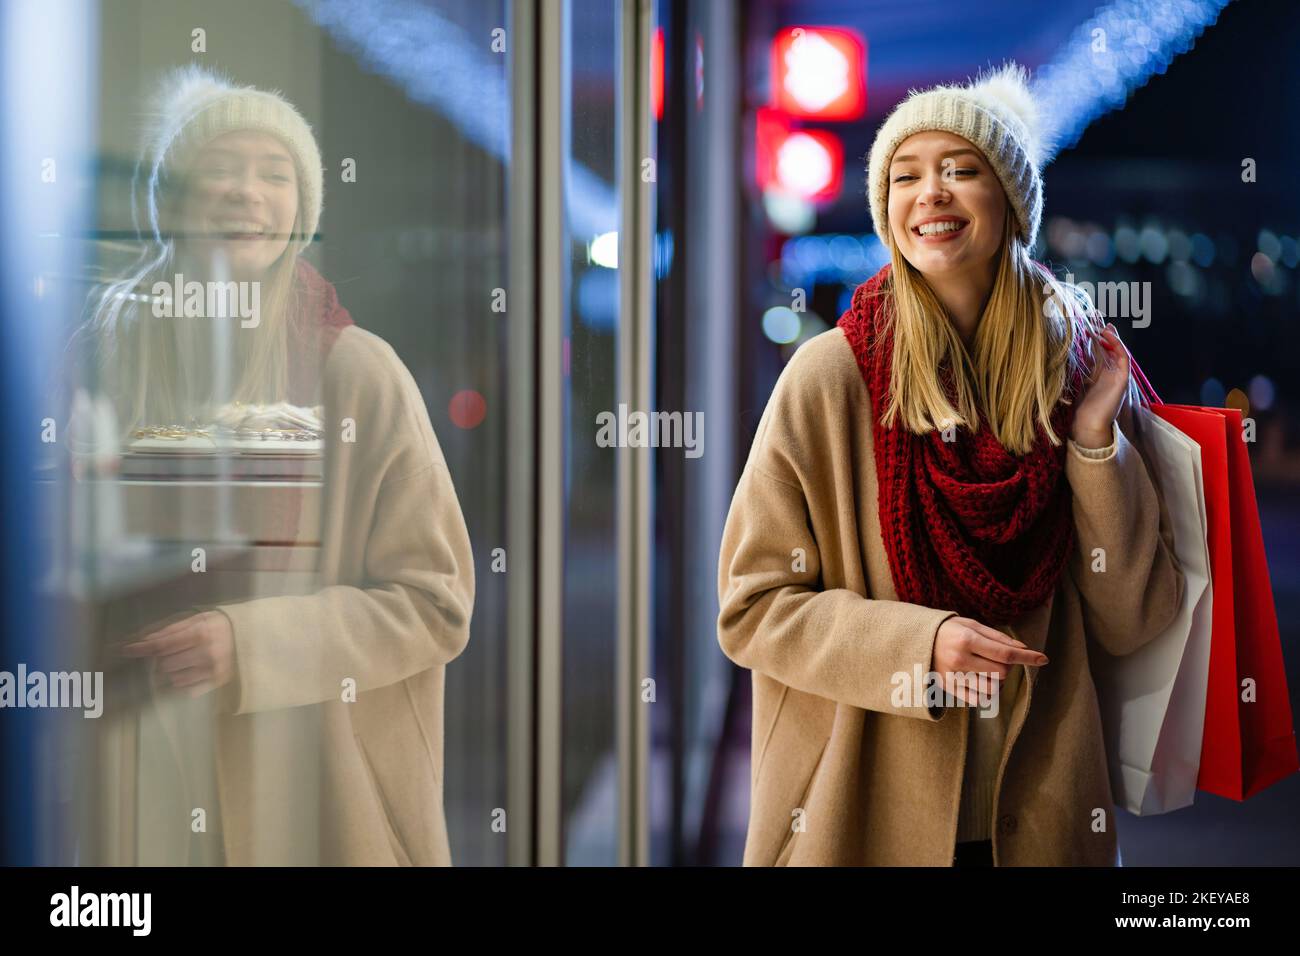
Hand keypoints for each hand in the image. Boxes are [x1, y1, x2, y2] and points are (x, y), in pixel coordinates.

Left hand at [118, 610, 235, 697]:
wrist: (248, 636)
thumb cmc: (217, 626)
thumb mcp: (196, 620)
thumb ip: (171, 630)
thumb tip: (145, 640)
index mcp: (201, 632)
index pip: (163, 644)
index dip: (142, 648)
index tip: (125, 650)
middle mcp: (207, 651)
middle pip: (166, 664)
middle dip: (163, 661)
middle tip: (172, 654)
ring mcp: (214, 669)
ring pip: (176, 680)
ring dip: (174, 673)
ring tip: (186, 662)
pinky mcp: (219, 681)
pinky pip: (190, 690)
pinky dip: (186, 683)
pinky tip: (193, 673)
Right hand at [932, 616, 1047, 706]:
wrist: (915, 640)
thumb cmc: (948, 630)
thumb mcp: (971, 624)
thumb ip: (997, 637)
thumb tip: (1022, 649)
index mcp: (966, 639)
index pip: (1005, 653)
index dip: (1027, 657)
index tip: (1043, 659)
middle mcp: (960, 659)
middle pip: (1001, 673)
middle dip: (1008, 668)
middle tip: (999, 659)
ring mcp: (953, 676)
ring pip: (992, 689)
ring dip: (998, 682)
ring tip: (989, 671)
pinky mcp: (949, 688)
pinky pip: (978, 700)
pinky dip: (986, 693)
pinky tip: (981, 681)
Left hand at [1070, 322, 1128, 448]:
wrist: (1088, 425)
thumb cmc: (1081, 407)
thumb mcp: (1079, 381)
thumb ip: (1081, 367)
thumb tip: (1073, 351)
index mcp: (1101, 373)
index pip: (1100, 350)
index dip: (1095, 336)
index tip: (1087, 324)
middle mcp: (1112, 372)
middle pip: (1110, 347)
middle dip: (1104, 332)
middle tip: (1096, 316)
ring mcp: (1119, 375)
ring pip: (1118, 350)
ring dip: (1111, 336)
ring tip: (1101, 324)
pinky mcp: (1123, 379)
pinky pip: (1124, 358)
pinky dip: (1117, 346)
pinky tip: (1107, 336)